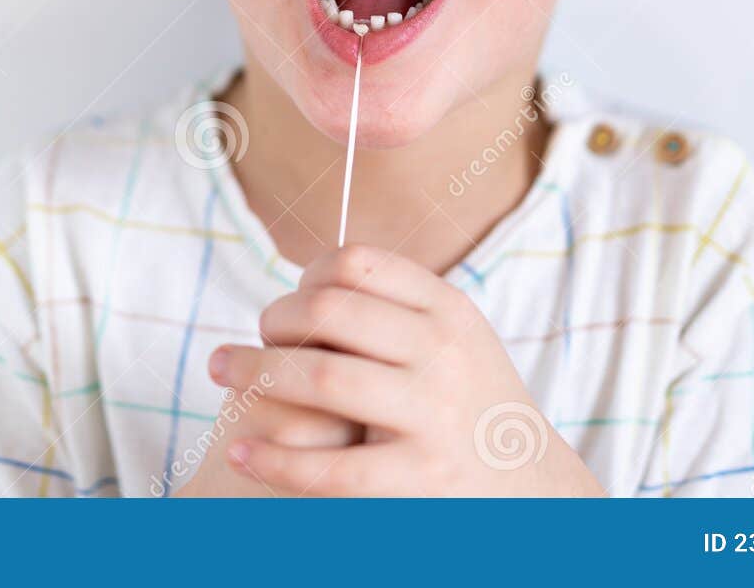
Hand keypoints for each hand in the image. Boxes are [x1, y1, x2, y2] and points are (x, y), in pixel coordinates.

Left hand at [207, 243, 604, 495]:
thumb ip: (398, 307)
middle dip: (274, 319)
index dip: (306, 277)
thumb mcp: (455, 337)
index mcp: (449, 309)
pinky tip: (239, 452)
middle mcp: (443, 352)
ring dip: (255, 370)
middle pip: (329, 309)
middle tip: (250, 340)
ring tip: (221, 371)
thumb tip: (313, 276)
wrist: (531, 489)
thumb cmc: (471, 402)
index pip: (357, 263)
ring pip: (322, 376)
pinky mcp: (419, 477)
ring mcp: (433, 413)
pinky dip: (273, 459)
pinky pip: (330, 468)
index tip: (289, 303)